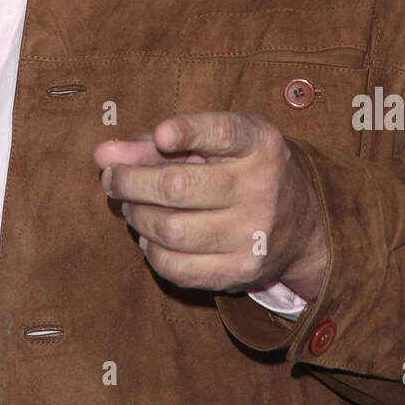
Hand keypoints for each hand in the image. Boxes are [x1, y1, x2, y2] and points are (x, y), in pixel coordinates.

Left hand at [93, 111, 328, 296]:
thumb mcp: (212, 141)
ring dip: (137, 217)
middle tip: (112, 178)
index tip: (161, 134)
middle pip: (177, 186)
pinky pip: (178, 268)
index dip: (189, 132)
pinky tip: (152, 237)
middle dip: (129, 181)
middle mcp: (261, 187)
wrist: (302, 220)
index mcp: (258, 142)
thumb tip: (102, 156)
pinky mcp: (243, 271)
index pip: (222, 133)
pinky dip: (152, 251)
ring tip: (133, 206)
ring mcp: (254, 234)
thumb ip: (155, 142)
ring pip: (171, 230)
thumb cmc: (240, 167)